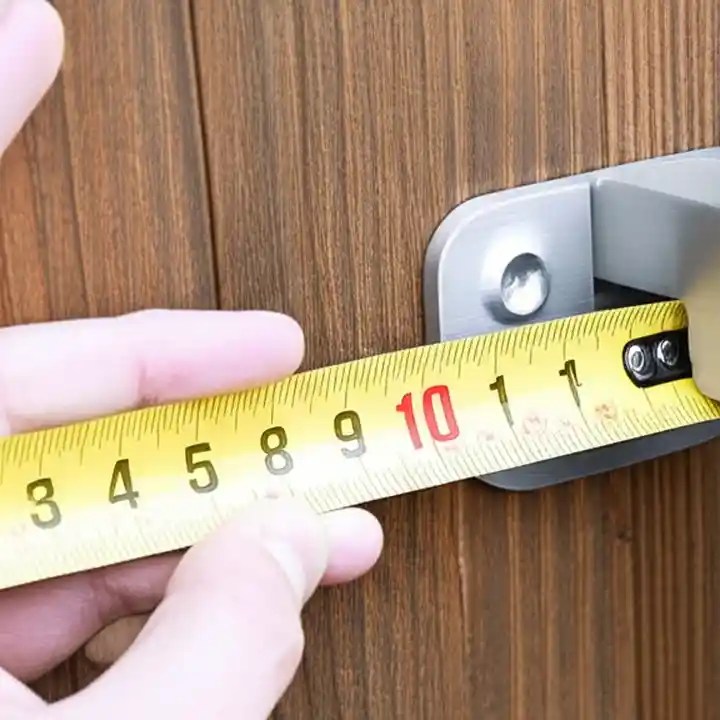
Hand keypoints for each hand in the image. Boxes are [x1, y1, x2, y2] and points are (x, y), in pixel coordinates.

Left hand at [0, 1, 383, 715]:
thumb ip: (207, 662)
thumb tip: (287, 555)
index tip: (27, 31)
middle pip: (4, 415)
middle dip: (164, 396)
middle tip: (284, 372)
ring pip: (30, 532)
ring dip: (183, 532)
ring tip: (313, 541)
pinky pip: (23, 619)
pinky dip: (137, 614)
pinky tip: (232, 617)